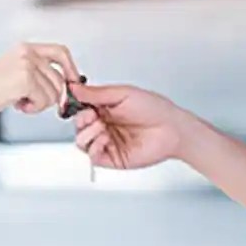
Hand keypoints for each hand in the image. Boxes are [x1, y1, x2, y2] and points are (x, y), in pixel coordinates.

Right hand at [0, 43, 80, 119]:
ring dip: (39, 103)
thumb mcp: (13, 73)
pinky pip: (44, 100)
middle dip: (52, 96)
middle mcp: (28, 52)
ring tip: (19, 101)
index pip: (60, 51)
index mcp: (25, 48)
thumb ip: (37, 75)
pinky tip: (17, 105)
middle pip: (59, 78)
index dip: (71, 68)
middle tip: (33, 103)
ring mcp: (27, 64)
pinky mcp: (26, 79)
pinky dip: (33, 108)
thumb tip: (64, 89)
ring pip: (54, 92)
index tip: (74, 83)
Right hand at [68, 83, 196, 169]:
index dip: (75, 106)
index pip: (80, 108)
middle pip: (78, 126)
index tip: (73, 101)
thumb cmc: (154, 109)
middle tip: (93, 115)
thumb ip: (96, 93)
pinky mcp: (112, 157)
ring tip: (102, 127)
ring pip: (82, 141)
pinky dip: (94, 147)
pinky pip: (92, 156)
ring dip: (87, 133)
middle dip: (81, 120)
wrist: (172, 129)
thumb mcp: (122, 94)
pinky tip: (104, 138)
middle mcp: (104, 125)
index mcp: (105, 108)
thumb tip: (74, 88)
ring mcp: (108, 142)